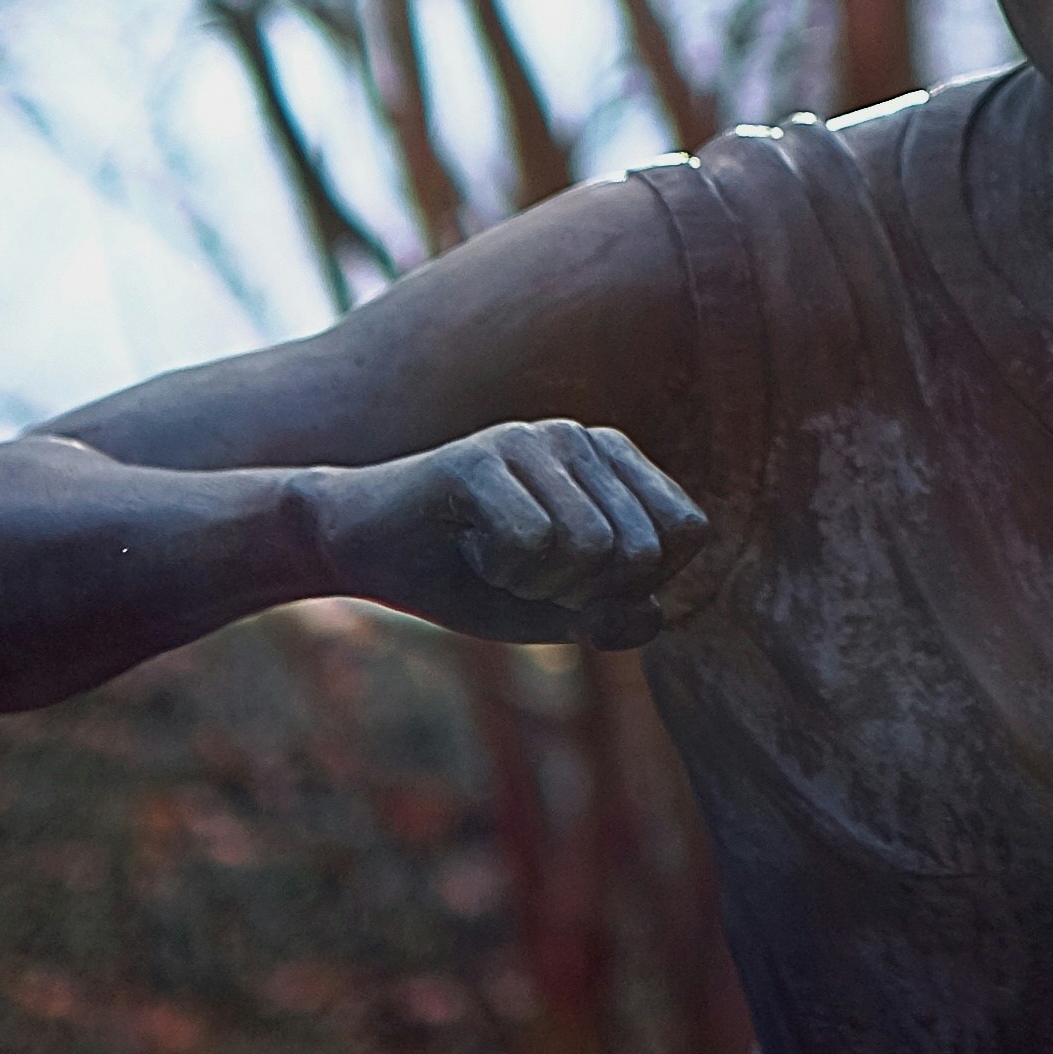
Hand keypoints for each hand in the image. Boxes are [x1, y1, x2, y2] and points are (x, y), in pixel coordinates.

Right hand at [305, 421, 709, 649]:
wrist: (363, 551)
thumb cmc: (469, 577)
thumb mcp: (556, 611)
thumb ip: (614, 616)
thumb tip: (652, 611)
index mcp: (617, 465)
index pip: (688, 532)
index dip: (637, 583)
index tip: (575, 580)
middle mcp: (585, 437)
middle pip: (642, 550)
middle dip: (583, 590)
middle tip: (526, 571)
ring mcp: (535, 438)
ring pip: (592, 549)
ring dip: (536, 583)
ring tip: (495, 556)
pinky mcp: (483, 454)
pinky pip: (533, 543)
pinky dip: (499, 571)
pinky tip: (468, 546)